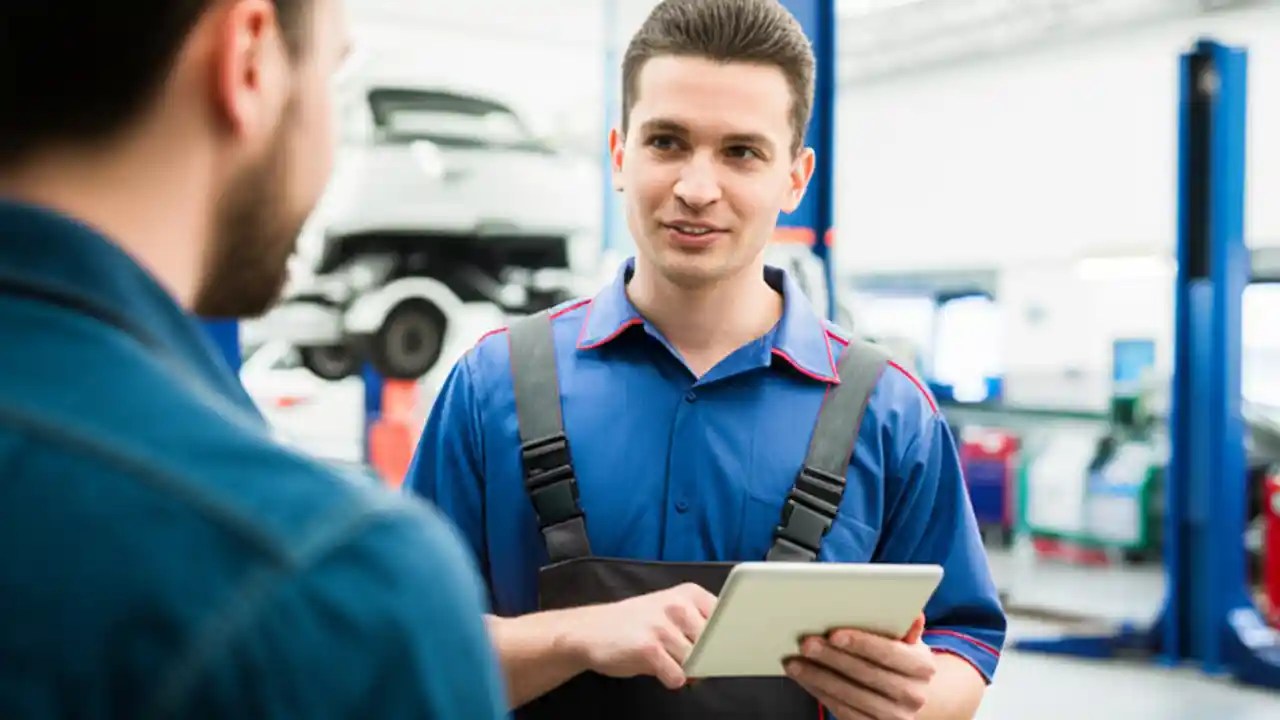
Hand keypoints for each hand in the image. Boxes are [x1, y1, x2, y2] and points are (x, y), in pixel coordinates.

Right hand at [561, 582, 717, 689]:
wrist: (590, 630)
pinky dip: (670, 680)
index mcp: (689, 593)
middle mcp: (678, 606)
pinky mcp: (649, 649)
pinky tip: (657, 669)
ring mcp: (663, 626)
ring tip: (664, 659)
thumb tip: (723, 656)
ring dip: (684, 670)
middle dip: (704, 658)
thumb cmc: (636, 624)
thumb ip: (698, 627)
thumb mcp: (670, 614)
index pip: (728, 619)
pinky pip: (678, 676)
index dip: (725, 639)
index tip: (722, 647)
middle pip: (714, 645)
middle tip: (683, 656)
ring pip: (696, 663)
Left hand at [785, 614, 936, 719]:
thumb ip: (906, 627)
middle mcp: (913, 695)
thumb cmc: (902, 661)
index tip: (834, 634)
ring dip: (818, 678)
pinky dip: (820, 694)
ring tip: (795, 662)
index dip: (861, 643)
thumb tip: (913, 615)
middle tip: (806, 644)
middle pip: (865, 674)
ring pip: (850, 696)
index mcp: (922, 667)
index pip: (888, 653)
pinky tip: (804, 679)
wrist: (910, 697)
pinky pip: (843, 711)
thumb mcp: (910, 642)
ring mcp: (894, 717)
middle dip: (832, 658)